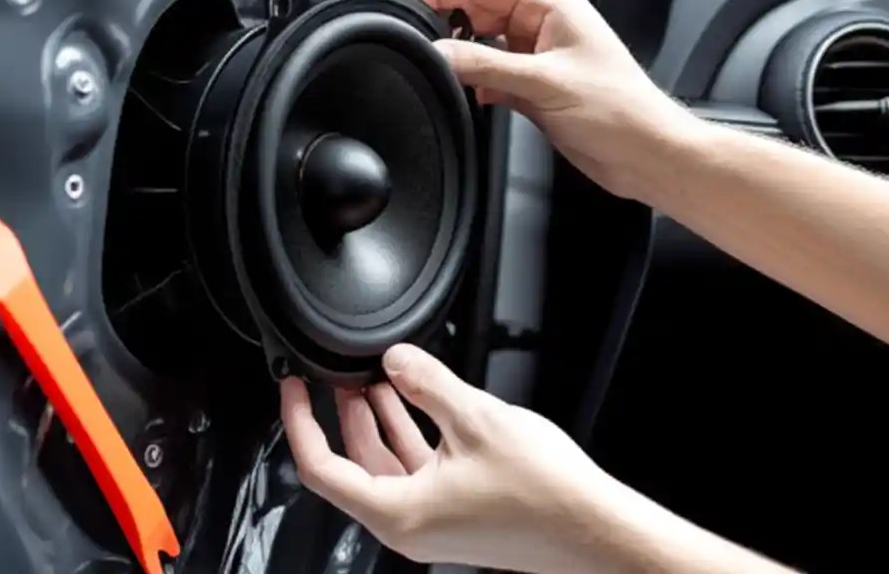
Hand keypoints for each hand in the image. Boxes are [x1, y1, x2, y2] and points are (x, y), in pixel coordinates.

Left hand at [279, 344, 619, 572]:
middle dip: (342, 414)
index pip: (321, 467)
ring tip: (373, 377)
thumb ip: (426, 383)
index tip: (294, 389)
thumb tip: (395, 359)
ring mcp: (433, 522)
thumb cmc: (544, 495)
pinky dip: (409, 434)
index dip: (300, 422)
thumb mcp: (475, 419)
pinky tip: (415, 400)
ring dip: (378, 420)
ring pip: (386, 465)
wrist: (594, 530)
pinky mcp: (457, 513)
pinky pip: (417, 470)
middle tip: (335, 373)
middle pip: (352, 464)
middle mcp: (408, 525)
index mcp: (398, 513)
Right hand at [415, 0, 706, 199]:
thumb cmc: (620, 110)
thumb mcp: (544, 81)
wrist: (645, 155)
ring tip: (449, 76)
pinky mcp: (533, 89)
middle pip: (479, 12)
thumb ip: (486, 65)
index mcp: (553, 5)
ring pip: (483, 48)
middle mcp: (544, 26)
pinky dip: (478, 87)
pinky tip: (474, 98)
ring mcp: (537, 58)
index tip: (414, 5)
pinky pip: (491, 78)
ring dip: (465, 61)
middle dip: (452, 28)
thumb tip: (440, 52)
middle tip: (426, 48)